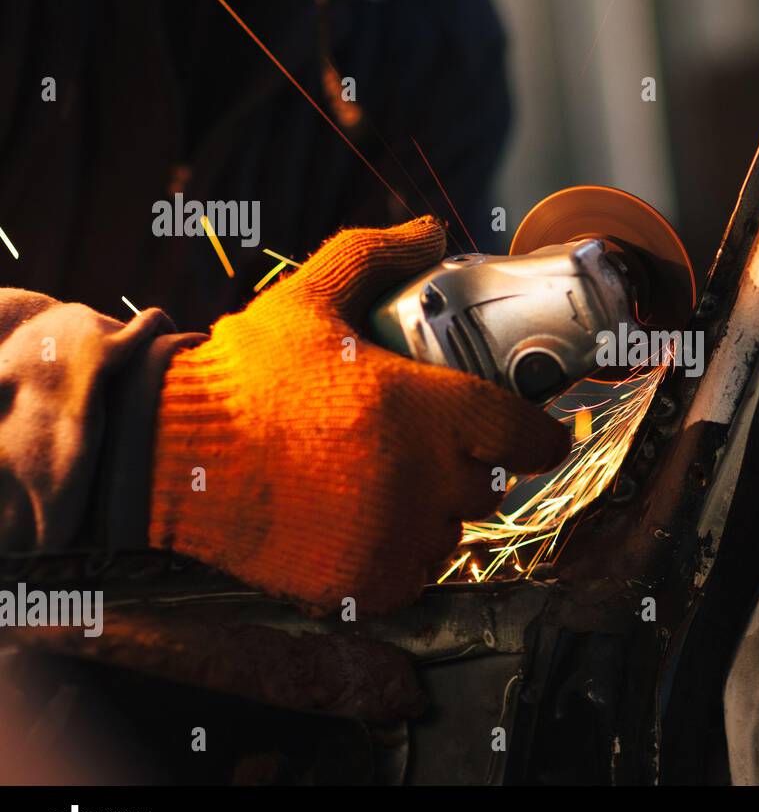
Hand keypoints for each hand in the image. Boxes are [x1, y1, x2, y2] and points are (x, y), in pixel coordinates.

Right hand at [148, 217, 570, 612]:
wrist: (167, 456)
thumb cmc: (242, 376)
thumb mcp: (306, 299)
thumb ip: (374, 257)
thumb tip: (431, 227)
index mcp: (426, 410)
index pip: (527, 436)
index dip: (538, 433)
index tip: (532, 431)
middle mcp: (422, 480)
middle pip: (488, 483)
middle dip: (467, 463)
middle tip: (424, 444)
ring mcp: (395, 538)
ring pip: (452, 532)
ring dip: (434, 510)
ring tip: (384, 480)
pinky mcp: (365, 583)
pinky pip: (414, 574)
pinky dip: (399, 554)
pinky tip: (362, 521)